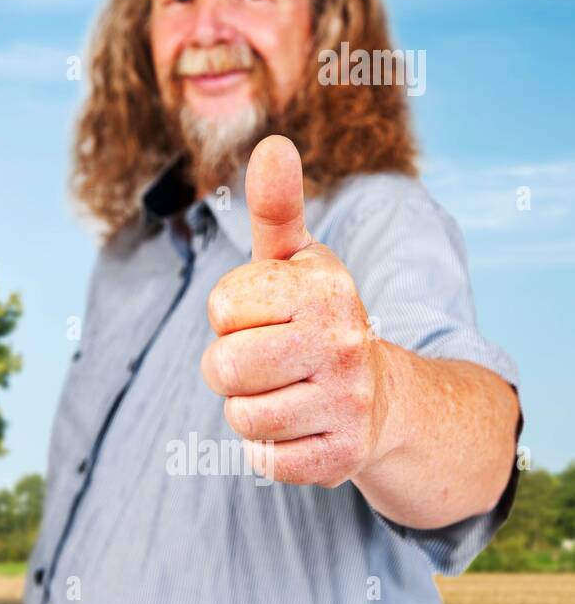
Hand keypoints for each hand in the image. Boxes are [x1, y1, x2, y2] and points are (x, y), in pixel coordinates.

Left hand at [199, 135, 388, 486]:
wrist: (382, 397)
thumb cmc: (314, 318)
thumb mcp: (296, 260)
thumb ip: (275, 208)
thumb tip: (272, 143)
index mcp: (325, 288)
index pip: (221, 308)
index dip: (230, 315)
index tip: (264, 315)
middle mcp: (344, 342)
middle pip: (223, 367)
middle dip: (229, 368)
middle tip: (266, 361)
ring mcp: (347, 403)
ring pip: (240, 416)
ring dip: (248, 409)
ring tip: (283, 392)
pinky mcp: (341, 457)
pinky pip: (263, 460)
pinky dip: (268, 450)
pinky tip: (298, 427)